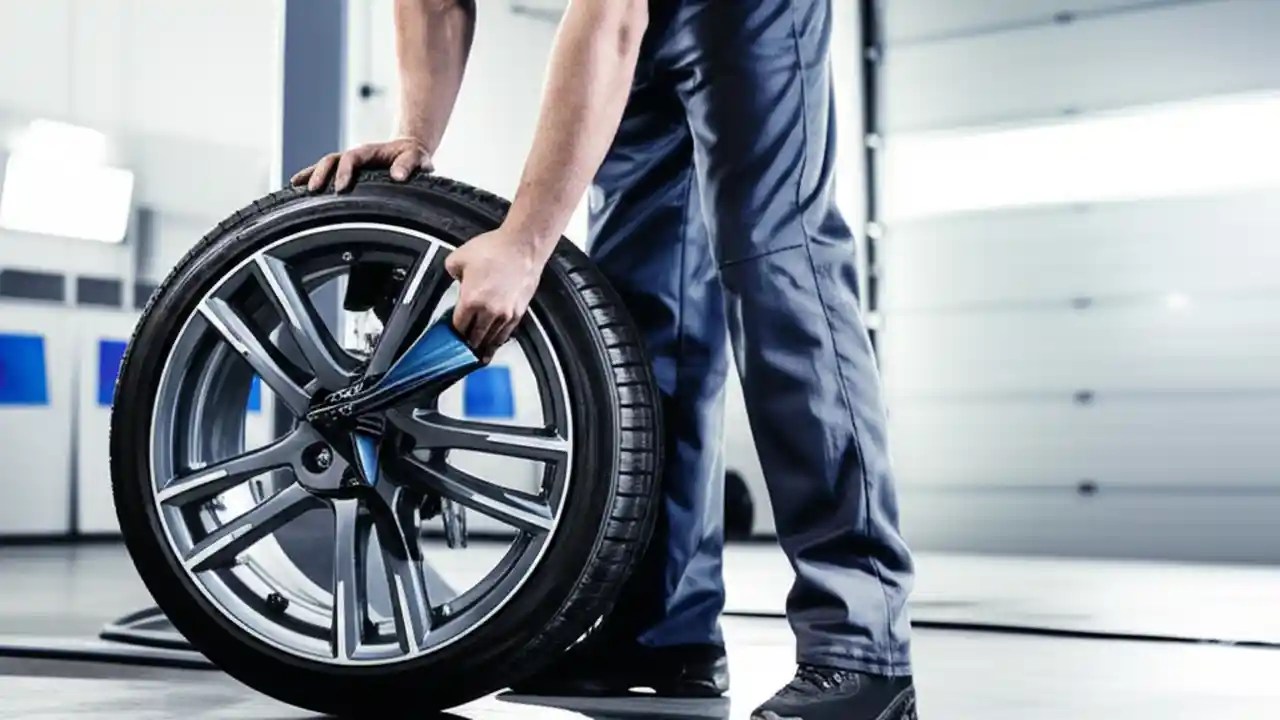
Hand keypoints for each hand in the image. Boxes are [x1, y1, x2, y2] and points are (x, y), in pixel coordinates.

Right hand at [290, 137, 433, 192]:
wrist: (409, 151)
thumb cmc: (413, 156)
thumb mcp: (417, 158)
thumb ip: (409, 165)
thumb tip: (398, 176)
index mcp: (369, 152)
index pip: (351, 158)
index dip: (344, 171)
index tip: (340, 189)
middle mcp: (355, 156)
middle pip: (331, 160)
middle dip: (321, 174)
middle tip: (314, 191)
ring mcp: (348, 163)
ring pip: (324, 165)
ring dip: (311, 175)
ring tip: (297, 188)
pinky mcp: (346, 171)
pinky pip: (325, 172)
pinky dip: (309, 177)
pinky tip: (296, 187)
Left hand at [444, 227, 549, 359]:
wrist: (523, 245)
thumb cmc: (496, 249)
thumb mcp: (459, 257)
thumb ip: (451, 273)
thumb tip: (455, 281)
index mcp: (471, 300)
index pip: (458, 327)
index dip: (453, 334)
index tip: (450, 336)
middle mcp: (489, 311)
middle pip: (474, 339)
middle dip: (467, 345)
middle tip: (461, 349)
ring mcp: (505, 314)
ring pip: (491, 340)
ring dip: (483, 348)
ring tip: (477, 357)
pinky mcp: (519, 312)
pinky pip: (506, 334)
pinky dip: (498, 341)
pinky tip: (495, 344)